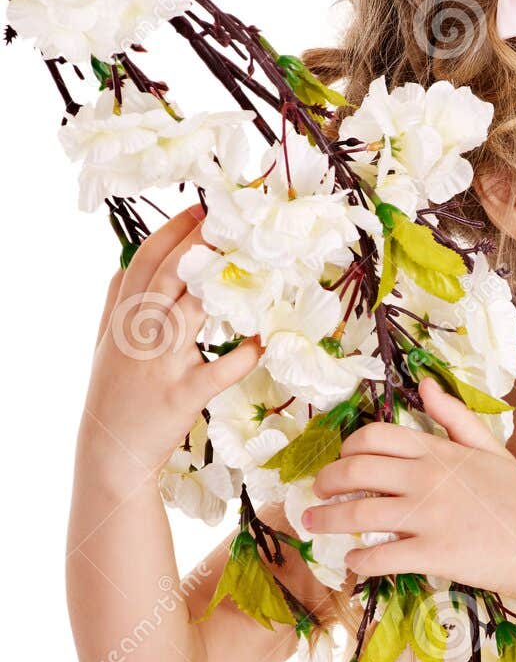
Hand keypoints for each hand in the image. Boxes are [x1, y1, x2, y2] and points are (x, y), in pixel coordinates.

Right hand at [81, 204, 262, 481]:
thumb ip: (116, 303)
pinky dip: (243, 354)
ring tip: (253, 263)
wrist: (112, 453)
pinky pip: (219, 369)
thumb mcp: (105, 344)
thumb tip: (126, 262)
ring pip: (191, 313)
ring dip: (223, 286)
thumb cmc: (114, 395)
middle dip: (198, 244)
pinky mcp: (183, 396)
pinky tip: (264, 339)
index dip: (172, 232)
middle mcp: (139, 335)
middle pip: (168, 278)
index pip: (144, 263)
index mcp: (122, 319)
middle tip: (229, 219)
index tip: (198, 208)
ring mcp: (161, 364)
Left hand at [303, 375, 515, 603]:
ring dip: (326, 520)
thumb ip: (454, 416)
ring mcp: (428, 516)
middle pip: (356, 471)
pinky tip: (352, 560)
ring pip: (358, 513)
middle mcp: (427, 478)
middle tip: (315, 494)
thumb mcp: (489, 448)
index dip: (346, 449)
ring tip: (313, 524)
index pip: (374, 437)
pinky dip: (358, 560)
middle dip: (325, 482)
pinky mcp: (432, 554)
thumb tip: (424, 384)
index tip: (338, 463)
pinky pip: (380, 556)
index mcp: (438, 451)